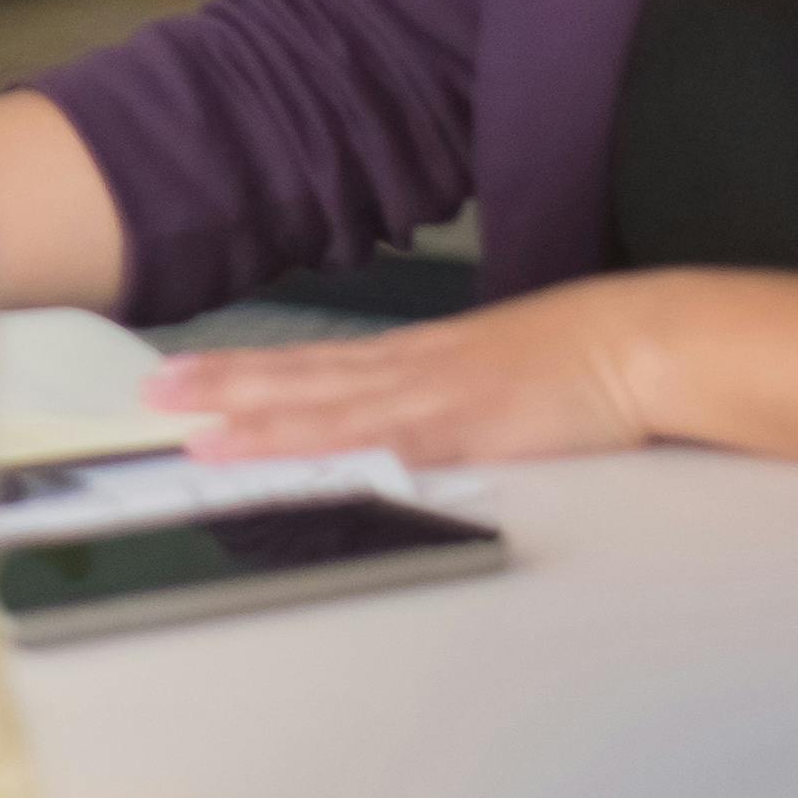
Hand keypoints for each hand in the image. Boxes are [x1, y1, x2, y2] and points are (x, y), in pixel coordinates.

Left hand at [149, 279, 668, 469]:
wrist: (645, 341)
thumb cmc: (590, 356)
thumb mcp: (508, 373)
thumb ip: (461, 395)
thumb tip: (426, 417)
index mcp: (423, 358)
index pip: (318, 365)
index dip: (251, 372)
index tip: (189, 375)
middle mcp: (413, 368)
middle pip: (302, 376)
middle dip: (224, 386)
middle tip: (152, 394)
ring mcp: (435, 393)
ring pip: (325, 405)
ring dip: (253, 414)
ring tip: (188, 424)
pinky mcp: (467, 423)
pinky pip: (381, 442)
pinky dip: (327, 447)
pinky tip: (284, 456)